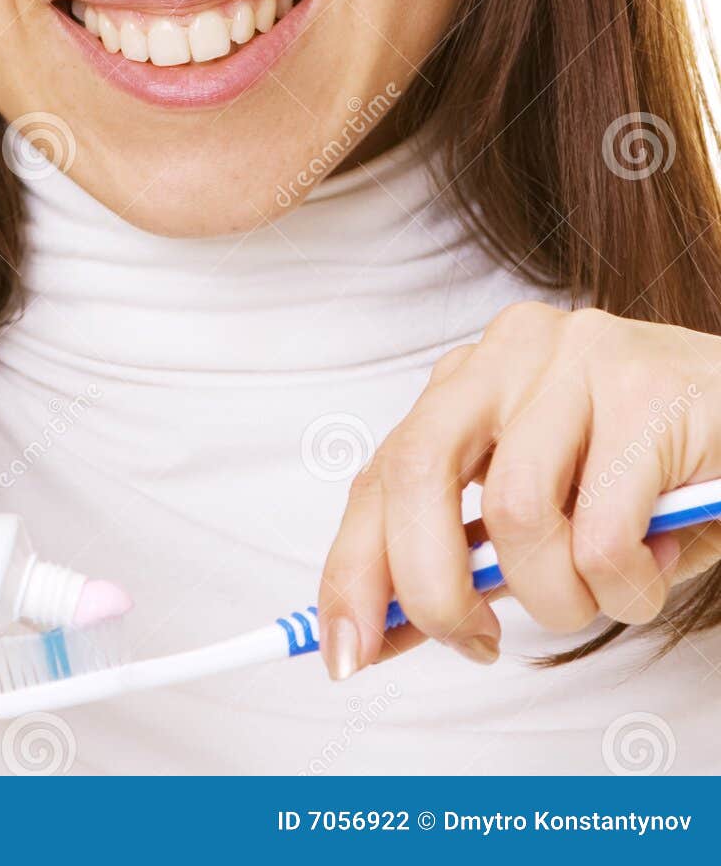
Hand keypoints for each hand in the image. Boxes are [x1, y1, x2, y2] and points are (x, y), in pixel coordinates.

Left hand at [317, 301, 720, 676]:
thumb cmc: (656, 476)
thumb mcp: (550, 513)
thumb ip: (472, 556)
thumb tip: (383, 626)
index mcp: (474, 377)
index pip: (383, 470)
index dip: (354, 567)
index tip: (344, 648)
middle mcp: (513, 351)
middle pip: (417, 470)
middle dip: (431, 587)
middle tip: (475, 644)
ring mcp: (580, 358)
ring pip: (515, 513)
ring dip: (557, 596)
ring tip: (604, 593)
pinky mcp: (648, 389)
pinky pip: (602, 534)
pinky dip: (623, 586)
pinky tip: (655, 566)